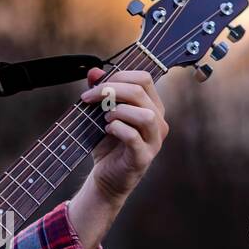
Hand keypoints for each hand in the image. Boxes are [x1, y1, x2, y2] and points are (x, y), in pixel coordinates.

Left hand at [77, 67, 167, 205]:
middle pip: (141, 92)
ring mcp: (154, 141)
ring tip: (105, 119)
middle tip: (90, 99)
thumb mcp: (100, 114)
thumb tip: (95, 71)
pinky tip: (107, 130)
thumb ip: (100, 91)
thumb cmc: (107, 144)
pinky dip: (118, 129)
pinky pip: (134, 137)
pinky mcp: (143, 157)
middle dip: (110, 90)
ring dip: (119, 111)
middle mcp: (158, 122)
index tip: (94, 87)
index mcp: (152, 107)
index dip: (118, 77)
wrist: (105, 177)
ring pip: (146, 115)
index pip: (143, 78)